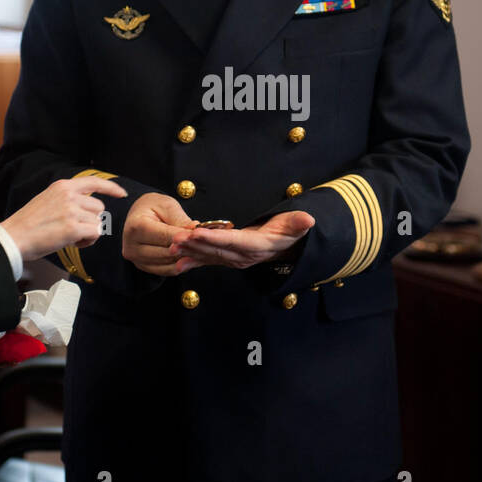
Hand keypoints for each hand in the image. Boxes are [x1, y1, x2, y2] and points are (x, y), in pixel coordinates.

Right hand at [0, 176, 126, 260]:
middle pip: (99, 208)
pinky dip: (87, 242)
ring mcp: (71, 210)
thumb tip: (92, 208)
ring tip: (71, 237)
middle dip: (92, 221)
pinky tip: (73, 243)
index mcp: (62, 186)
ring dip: (89, 233)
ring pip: (98, 222)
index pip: (95, 181)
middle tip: (75, 230)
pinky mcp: (72, 227)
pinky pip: (95, 234)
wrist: (14, 237)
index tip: (121, 194)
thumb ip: (68, 199)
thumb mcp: (48, 199)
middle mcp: (69, 195)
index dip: (111, 188)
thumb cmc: (29, 224)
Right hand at [122, 193, 195, 275]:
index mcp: (136, 227)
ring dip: (185, 259)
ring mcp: (136, 259)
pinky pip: (165, 271)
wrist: (139, 215)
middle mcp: (131, 246)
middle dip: (187, 249)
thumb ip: (180, 219)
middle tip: (205, 245)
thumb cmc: (153, 207)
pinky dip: (179, 266)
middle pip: (166, 253)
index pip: (164, 236)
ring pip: (167, 264)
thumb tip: (195, 230)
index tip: (202, 236)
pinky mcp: (143, 266)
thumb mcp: (167, 205)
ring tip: (201, 251)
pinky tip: (192, 259)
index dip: (184, 237)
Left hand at [169, 211, 314, 271]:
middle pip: (217, 250)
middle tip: (176, 238)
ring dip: (190, 252)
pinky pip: (208, 260)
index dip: (216, 238)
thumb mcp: (295, 226)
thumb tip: (309, 220)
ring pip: (209, 256)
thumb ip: (298, 223)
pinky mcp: (227, 260)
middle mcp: (243, 257)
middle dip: (195, 245)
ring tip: (172, 247)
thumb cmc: (289, 232)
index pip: (234, 241)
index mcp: (257, 246)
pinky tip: (176, 260)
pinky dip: (192, 260)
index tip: (199, 232)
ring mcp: (234, 260)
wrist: (285, 248)